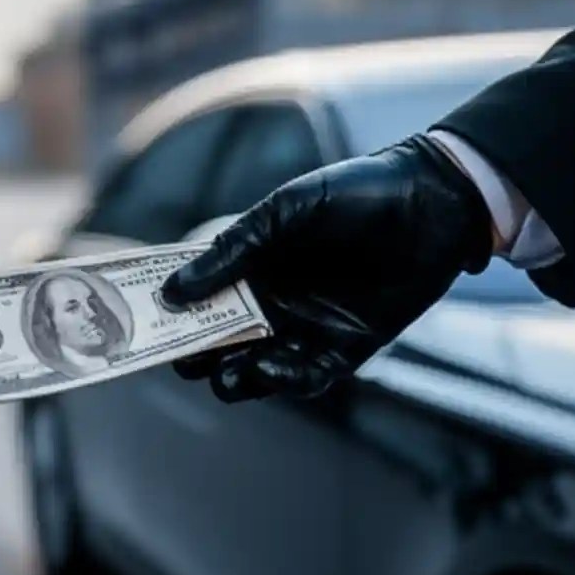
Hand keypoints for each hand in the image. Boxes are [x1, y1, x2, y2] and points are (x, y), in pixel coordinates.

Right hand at [160, 134, 493, 401]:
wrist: (435, 202)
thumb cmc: (356, 192)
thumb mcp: (286, 210)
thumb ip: (231, 250)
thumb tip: (172, 291)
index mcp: (250, 265)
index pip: (196, 297)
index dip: (167, 312)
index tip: (139, 322)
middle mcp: (271, 301)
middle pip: (216, 341)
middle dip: (192, 351)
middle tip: (177, 353)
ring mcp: (306, 328)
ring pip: (253, 368)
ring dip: (231, 375)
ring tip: (222, 370)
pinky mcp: (344, 349)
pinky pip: (305, 378)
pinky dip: (282, 381)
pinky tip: (267, 371)